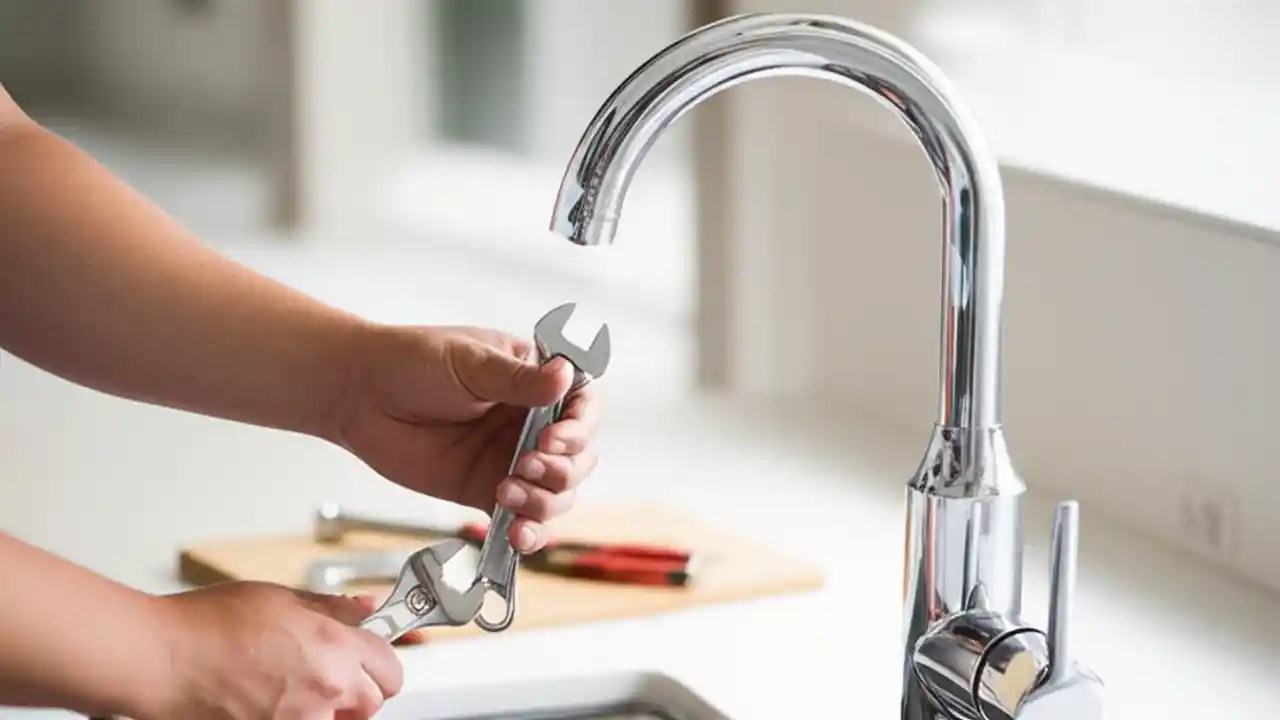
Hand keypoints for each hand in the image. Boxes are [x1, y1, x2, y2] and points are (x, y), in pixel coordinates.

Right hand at [150, 582, 408, 719]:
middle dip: (358, 689)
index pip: (390, 664)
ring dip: (329, 712)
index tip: (367, 660)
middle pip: (374, 700)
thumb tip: (365, 608)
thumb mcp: (280, 599)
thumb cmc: (206, 625)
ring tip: (293, 693)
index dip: (378, 660)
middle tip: (330, 677)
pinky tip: (274, 706)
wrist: (160, 659)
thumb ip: (331, 608)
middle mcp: (325, 686)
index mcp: (333, 644)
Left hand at [333, 324, 601, 552]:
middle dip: (563, 468)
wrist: (359, 395)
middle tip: (527, 463)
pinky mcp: (486, 490)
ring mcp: (511, 459)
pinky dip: (527, 531)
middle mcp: (532, 423)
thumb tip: (566, 376)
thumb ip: (518, 379)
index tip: (554, 438)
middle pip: (580, 457)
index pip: (583, 406)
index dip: (579, 428)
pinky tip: (517, 533)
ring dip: (545, 501)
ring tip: (508, 491)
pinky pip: (521, 518)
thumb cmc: (411, 361)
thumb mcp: (469, 361)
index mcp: (535, 381)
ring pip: (558, 493)